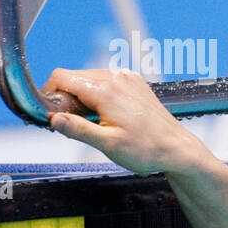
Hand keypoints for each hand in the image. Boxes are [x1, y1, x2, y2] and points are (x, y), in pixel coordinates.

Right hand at [43, 68, 210, 175]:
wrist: (177, 149)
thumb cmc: (147, 149)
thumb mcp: (107, 144)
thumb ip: (78, 129)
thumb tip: (53, 118)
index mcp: (106, 90)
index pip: (61, 77)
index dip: (49, 95)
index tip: (53, 114)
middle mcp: (116, 78)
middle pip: (73, 77)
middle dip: (66, 98)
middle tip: (75, 124)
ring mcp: (127, 78)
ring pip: (88, 79)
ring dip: (82, 97)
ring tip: (94, 123)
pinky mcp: (134, 83)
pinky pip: (105, 82)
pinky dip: (98, 95)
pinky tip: (107, 116)